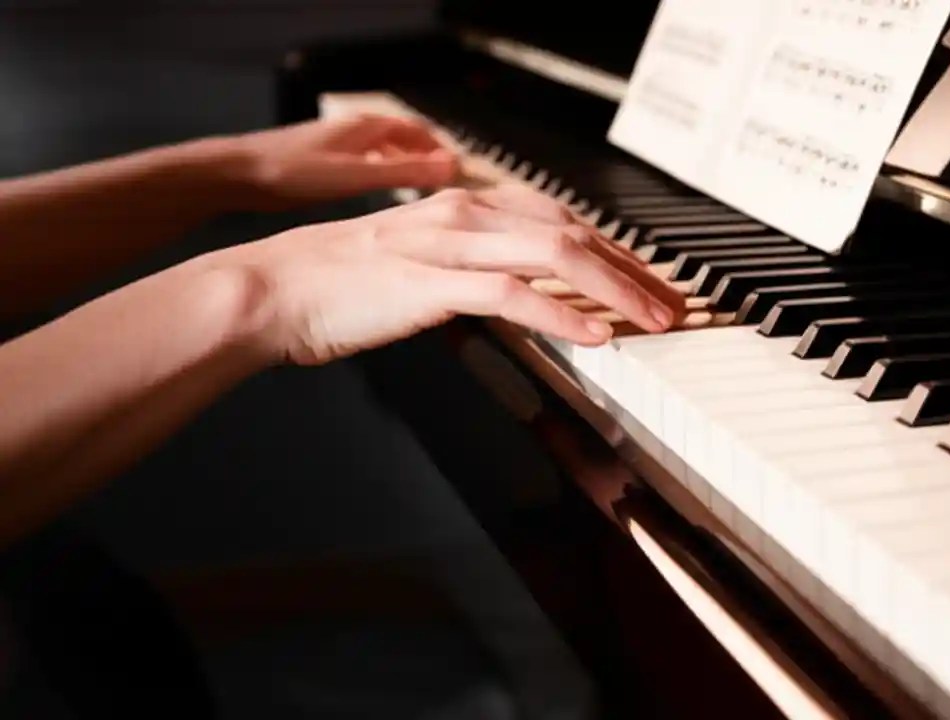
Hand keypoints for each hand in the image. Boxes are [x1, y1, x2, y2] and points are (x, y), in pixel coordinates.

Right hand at [216, 183, 685, 365]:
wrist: (276, 289)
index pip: (563, 223)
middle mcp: (466, 215)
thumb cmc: (345, 285)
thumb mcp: (425, 266)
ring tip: (654, 321)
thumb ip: (475, 270)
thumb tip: (525, 294)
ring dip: (615, 290)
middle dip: (633, 272)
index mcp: (466, 209)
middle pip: (574, 234)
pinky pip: (511, 295)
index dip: (616, 254)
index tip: (650, 285)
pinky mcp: (431, 284)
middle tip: (674, 306)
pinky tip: (596, 335)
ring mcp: (450, 246)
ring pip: (555, 257)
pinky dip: (561, 315)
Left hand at [228, 114, 459, 210]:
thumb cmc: (293, 172)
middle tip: (442, 180)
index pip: (417, 130)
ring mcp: (334, 144)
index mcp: (365, 127)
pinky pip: (361, 162)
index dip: (440, 149)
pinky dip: (378, 173)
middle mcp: (352, 130)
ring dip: (402, 164)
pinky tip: (373, 193)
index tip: (458, 170)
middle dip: (424, 156)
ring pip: (379, 150)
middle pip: (400, 138)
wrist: (238, 175)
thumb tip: (451, 167)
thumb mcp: (357, 176)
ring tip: (415, 187)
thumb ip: (405, 173)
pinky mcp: (319, 161)